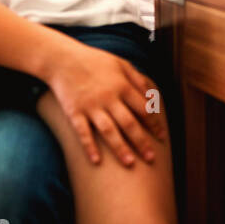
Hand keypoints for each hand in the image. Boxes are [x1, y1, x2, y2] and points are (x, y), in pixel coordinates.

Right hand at [45, 39, 167, 166]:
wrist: (63, 60)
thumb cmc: (95, 61)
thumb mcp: (121, 64)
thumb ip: (138, 79)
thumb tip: (152, 96)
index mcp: (123, 86)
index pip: (144, 110)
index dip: (154, 125)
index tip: (162, 138)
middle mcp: (109, 98)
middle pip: (129, 124)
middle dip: (142, 142)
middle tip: (151, 159)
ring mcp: (91, 106)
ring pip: (109, 131)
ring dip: (120, 148)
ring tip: (130, 164)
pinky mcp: (74, 112)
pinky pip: (83, 132)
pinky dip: (89, 147)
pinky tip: (96, 161)